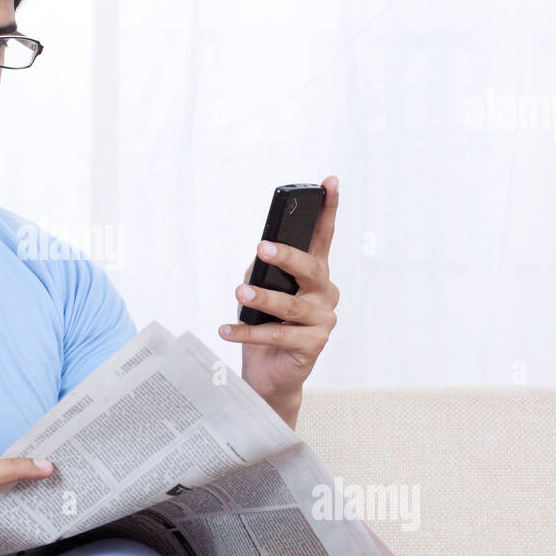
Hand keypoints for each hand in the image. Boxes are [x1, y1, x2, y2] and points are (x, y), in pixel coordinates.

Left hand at [219, 176, 340, 414]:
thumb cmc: (266, 327)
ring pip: (291, 304)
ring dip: (262, 298)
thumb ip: (262, 273)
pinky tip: (225, 330)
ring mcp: (323, 320)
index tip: (330, 182)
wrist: (269, 374)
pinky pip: (278, 334)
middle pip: (310, 268)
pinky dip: (248, 332)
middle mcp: (325, 293)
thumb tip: (256, 266)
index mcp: (315, 274)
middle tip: (261, 247)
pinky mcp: (314, 345)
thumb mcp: (260, 294)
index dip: (328, 209)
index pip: (323, 238)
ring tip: (240, 293)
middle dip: (286, 256)